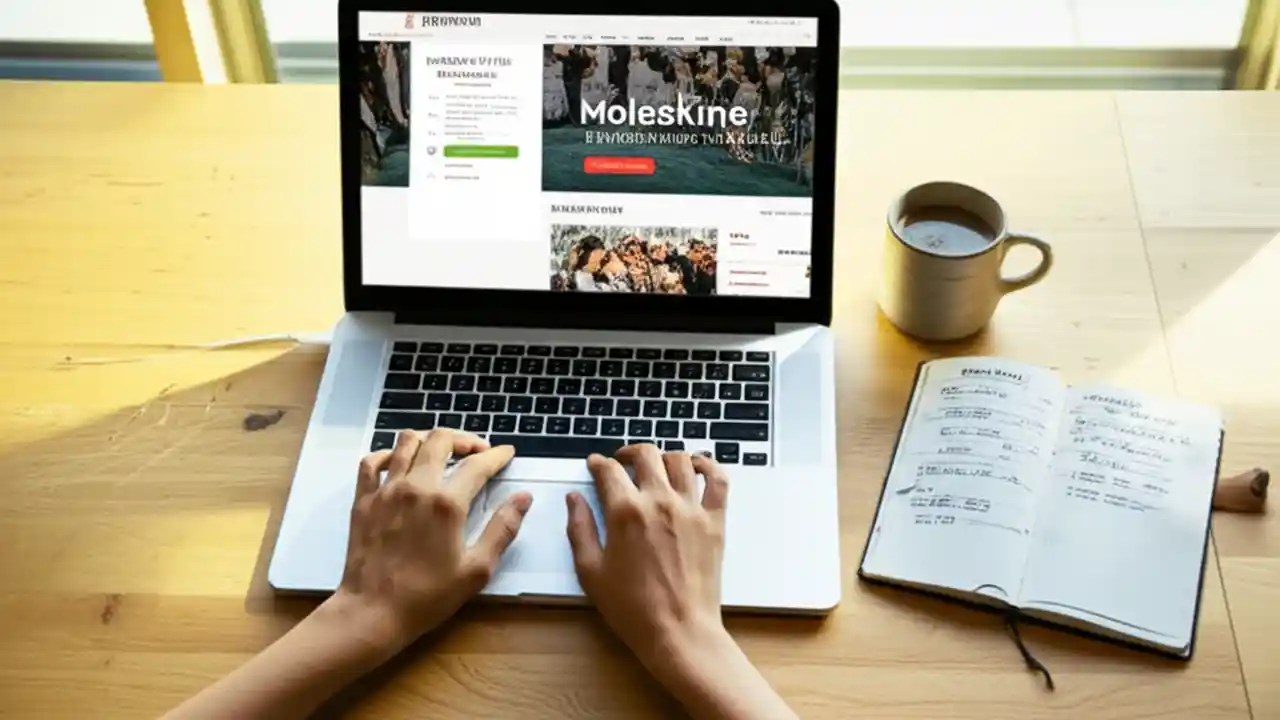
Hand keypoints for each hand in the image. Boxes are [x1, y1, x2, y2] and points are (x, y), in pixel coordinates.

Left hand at [332, 429, 531, 656]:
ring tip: (442, 449)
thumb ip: (502, 529)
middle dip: (465, 439)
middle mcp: (416, 487)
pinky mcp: (364, 500)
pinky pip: (372, 461)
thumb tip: (523, 498)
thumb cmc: (428, 596)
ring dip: (429, 439)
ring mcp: (386, 490)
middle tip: (477, 450)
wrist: (373, 612)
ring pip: (407, 441)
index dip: (497, 456)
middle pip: (441, 440)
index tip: (506, 453)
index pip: (478, 465)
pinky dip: (388, 454)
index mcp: (447, 504)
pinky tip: (399, 461)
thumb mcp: (477, 569)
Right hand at [565, 445, 728, 666]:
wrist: (678, 631)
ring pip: (680, 459)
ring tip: (656, 465)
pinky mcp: (715, 520)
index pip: (609, 470)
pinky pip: (718, 479)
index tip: (595, 464)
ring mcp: (691, 508)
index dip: (598, 463)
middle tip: (622, 460)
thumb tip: (574, 498)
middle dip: (629, 452)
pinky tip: (697, 465)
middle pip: (646, 455)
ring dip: (664, 456)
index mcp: (625, 512)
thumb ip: (580, 528)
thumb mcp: (590, 571)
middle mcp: (659, 501)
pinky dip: (709, 465)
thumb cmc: (632, 608)